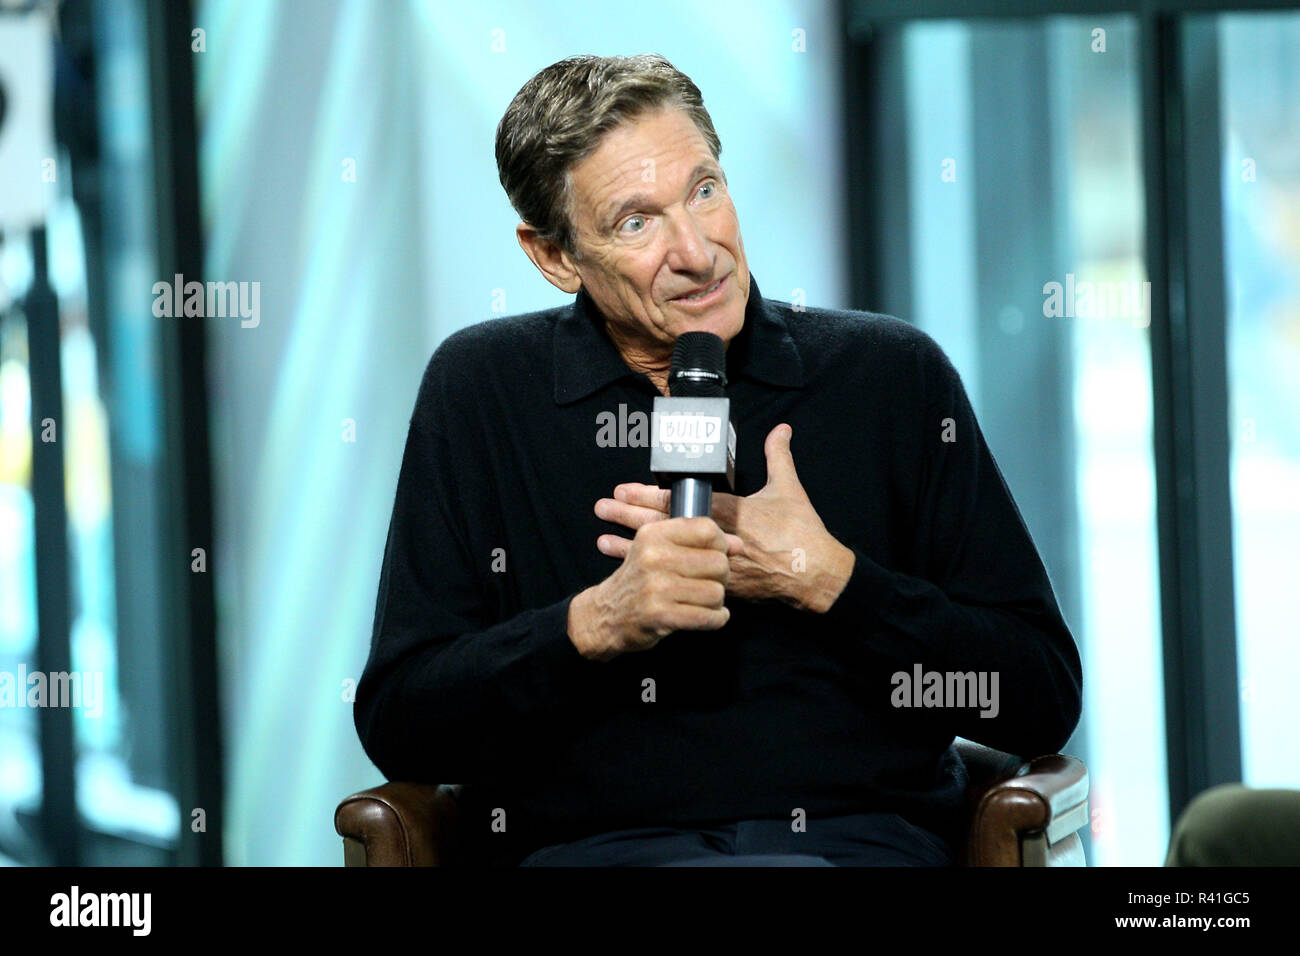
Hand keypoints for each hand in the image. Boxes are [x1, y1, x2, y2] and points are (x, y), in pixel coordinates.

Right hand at [567, 516, 741, 660]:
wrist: (606, 615)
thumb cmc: (639, 581)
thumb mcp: (658, 551)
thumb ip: (698, 544)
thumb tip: (739, 545)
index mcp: (654, 534)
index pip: (707, 529)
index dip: (720, 544)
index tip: (713, 555)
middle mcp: (654, 556)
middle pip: (718, 562)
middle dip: (720, 577)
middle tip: (708, 583)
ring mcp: (656, 587)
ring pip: (716, 592)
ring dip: (716, 602)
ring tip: (702, 601)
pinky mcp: (660, 615)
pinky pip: (708, 617)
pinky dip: (715, 619)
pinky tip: (708, 617)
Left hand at [593, 424, 854, 612]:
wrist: (815, 575)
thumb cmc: (803, 532)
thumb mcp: (789, 489)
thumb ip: (778, 456)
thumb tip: (782, 429)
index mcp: (730, 512)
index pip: (680, 502)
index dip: (649, 496)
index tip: (623, 490)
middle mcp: (716, 538)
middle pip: (664, 526)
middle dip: (630, 517)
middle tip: (601, 509)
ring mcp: (715, 563)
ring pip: (667, 554)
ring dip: (633, 548)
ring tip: (602, 541)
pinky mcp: (720, 585)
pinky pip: (679, 578)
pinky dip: (656, 573)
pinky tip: (634, 573)